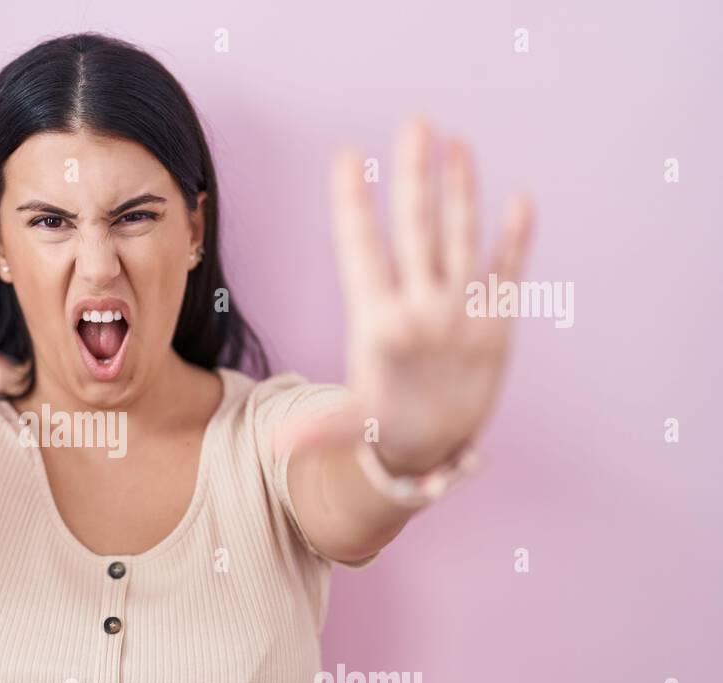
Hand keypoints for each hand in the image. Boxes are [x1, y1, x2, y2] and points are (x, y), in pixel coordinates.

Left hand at [276, 117, 533, 475]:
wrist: (428, 443)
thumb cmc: (384, 428)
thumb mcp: (354, 424)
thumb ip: (322, 429)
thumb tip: (277, 446)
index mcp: (378, 318)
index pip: (362, 249)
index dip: (354, 205)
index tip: (346, 156)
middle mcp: (417, 301)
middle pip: (414, 229)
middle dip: (413, 178)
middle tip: (414, 122)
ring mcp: (454, 307)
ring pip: (457, 237)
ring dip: (459, 192)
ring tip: (456, 144)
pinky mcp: (491, 322)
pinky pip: (504, 272)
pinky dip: (514, 240)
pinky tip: (519, 200)